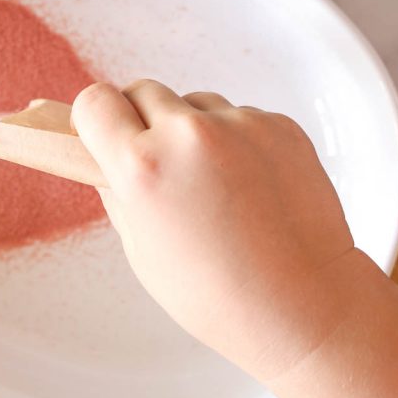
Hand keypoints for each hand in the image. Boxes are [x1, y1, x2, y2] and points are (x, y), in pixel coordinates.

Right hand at [72, 80, 354, 378]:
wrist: (303, 306)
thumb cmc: (218, 294)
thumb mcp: (141, 250)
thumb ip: (120, 193)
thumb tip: (108, 159)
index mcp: (142, 166)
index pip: (95, 101)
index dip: (94, 119)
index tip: (102, 134)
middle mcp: (188, 134)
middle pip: (143, 91)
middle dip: (142, 122)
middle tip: (159, 164)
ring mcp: (240, 126)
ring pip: (196, 104)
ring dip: (193, 131)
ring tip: (214, 187)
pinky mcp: (280, 127)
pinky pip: (240, 119)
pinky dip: (238, 143)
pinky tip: (250, 189)